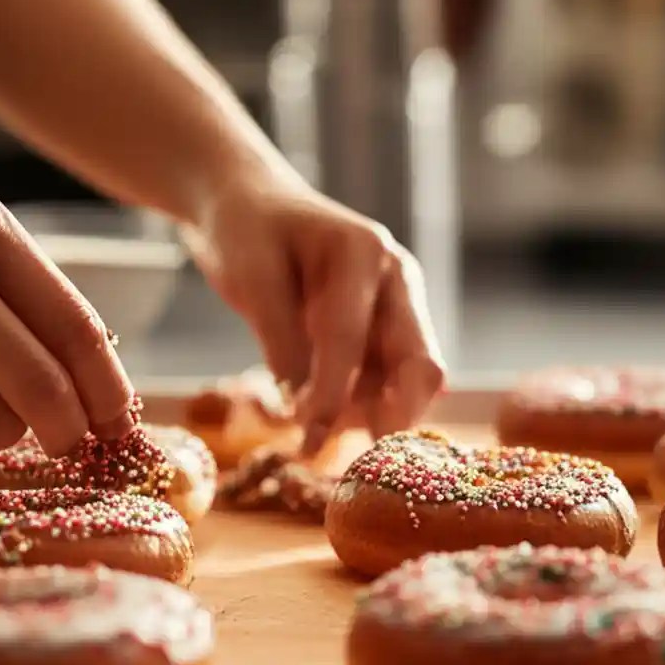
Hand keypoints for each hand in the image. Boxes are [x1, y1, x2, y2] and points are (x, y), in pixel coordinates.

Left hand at [181, 175, 445, 454]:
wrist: (245, 204)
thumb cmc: (246, 231)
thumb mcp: (252, 278)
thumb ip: (280, 338)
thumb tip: (302, 408)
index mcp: (365, 253)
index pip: (353, 337)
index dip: (329, 393)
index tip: (306, 436)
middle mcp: (395, 282)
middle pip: (419, 365)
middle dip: (391, 417)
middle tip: (352, 460)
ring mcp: (393, 309)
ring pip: (403, 384)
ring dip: (365, 417)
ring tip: (309, 436)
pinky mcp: (378, 333)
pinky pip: (381, 383)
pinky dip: (354, 409)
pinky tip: (315, 424)